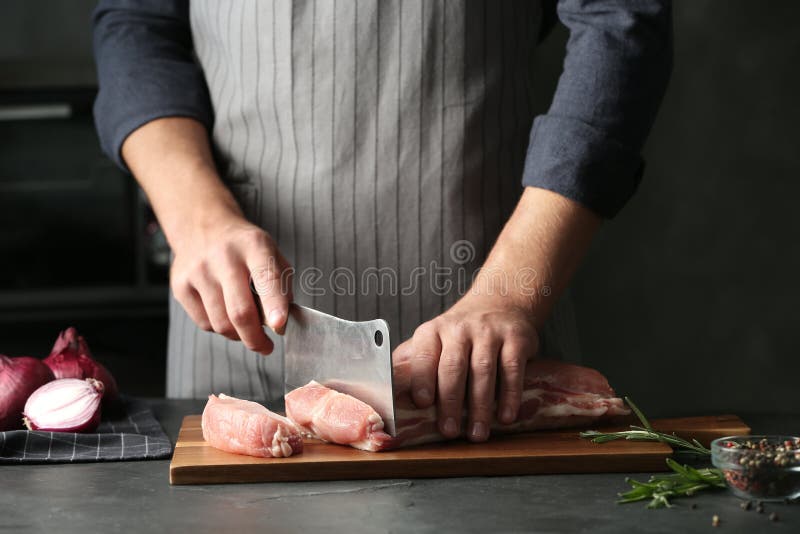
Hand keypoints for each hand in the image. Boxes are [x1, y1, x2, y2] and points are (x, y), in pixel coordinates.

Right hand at [170, 210, 292, 353]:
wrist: (203, 227)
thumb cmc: (245, 248)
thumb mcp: (272, 255)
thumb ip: (281, 287)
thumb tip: (279, 324)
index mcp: (254, 246)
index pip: (266, 278)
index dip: (274, 305)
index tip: (280, 326)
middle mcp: (224, 257)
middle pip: (240, 311)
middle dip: (256, 338)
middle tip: (265, 347)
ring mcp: (198, 271)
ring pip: (221, 324)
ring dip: (238, 336)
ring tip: (246, 328)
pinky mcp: (180, 285)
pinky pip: (204, 323)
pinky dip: (219, 328)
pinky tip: (225, 315)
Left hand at [395, 294, 539, 441]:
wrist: (500, 302)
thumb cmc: (460, 333)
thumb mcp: (433, 339)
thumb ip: (412, 362)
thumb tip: (383, 393)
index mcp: (433, 332)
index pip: (424, 355)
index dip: (422, 379)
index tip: (421, 403)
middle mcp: (460, 329)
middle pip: (453, 367)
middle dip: (451, 401)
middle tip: (450, 431)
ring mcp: (489, 333)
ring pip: (483, 370)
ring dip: (480, 406)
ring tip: (477, 433)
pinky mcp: (516, 339)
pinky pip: (512, 369)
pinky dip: (510, 396)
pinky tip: (505, 417)